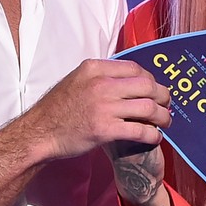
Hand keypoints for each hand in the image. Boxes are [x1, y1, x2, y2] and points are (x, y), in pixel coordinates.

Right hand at [24, 59, 171, 162]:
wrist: (39, 133)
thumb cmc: (57, 109)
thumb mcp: (76, 80)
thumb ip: (100, 76)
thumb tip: (125, 78)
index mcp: (94, 68)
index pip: (135, 68)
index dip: (150, 80)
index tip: (154, 90)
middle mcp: (101, 84)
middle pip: (147, 85)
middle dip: (163, 96)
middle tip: (166, 105)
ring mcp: (103, 107)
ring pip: (148, 108)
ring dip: (163, 116)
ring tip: (165, 122)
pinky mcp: (105, 130)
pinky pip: (139, 130)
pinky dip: (152, 135)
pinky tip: (155, 138)